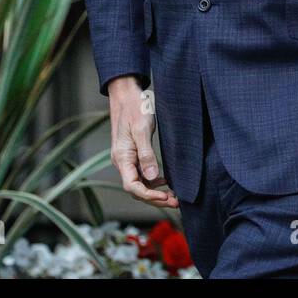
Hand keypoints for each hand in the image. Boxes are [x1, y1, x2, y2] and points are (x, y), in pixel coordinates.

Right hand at [107, 75, 177, 208]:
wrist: (127, 95)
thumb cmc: (135, 108)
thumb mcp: (143, 130)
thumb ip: (147, 154)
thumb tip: (153, 177)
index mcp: (122, 157)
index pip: (132, 186)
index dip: (149, 196)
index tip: (166, 198)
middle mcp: (122, 161)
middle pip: (136, 189)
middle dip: (154, 198)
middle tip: (175, 203)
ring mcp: (127, 158)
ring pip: (140, 183)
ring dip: (155, 192)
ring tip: (174, 197)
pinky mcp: (133, 154)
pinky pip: (142, 173)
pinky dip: (153, 180)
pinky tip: (166, 180)